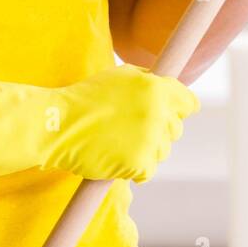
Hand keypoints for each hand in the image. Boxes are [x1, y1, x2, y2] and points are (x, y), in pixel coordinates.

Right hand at [41, 63, 199, 183]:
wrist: (58, 125)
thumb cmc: (86, 99)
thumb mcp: (122, 76)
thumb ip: (150, 81)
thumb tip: (173, 90)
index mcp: (156, 88)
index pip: (189, 104)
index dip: (179, 109)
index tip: (169, 114)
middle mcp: (158, 113)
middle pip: (176, 129)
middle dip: (159, 130)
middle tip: (132, 129)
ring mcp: (150, 139)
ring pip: (163, 151)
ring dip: (147, 150)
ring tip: (120, 142)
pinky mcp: (140, 164)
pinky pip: (148, 170)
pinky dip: (134, 169)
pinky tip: (116, 157)